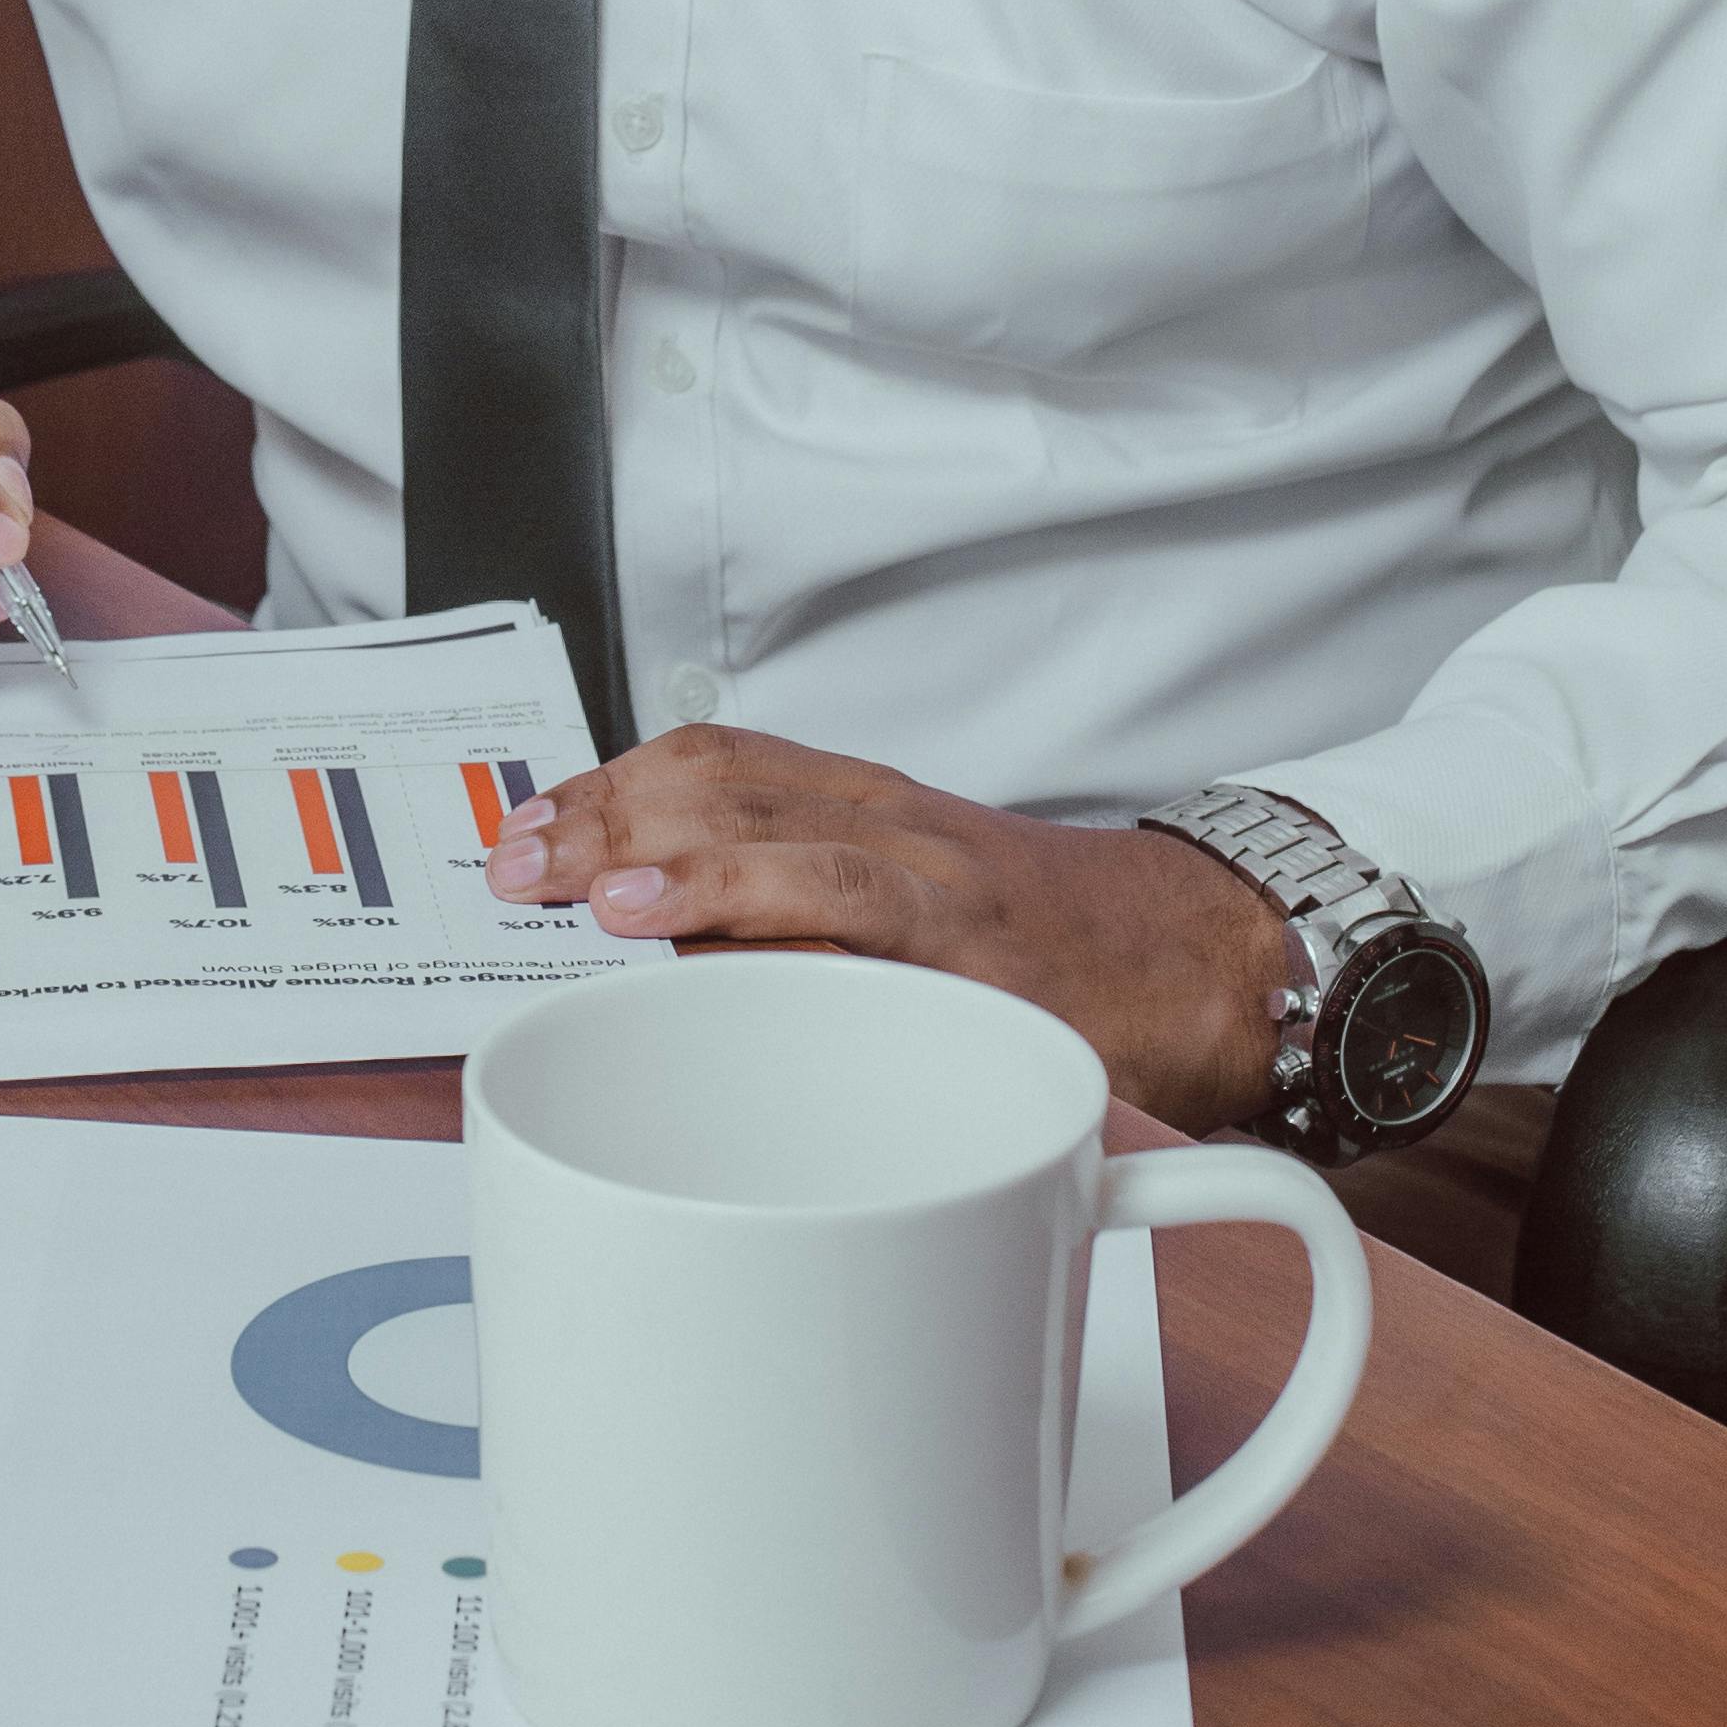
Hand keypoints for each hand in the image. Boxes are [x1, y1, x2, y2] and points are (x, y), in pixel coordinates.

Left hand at [486, 723, 1297, 1134]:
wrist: (1213, 957)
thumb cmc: (1063, 952)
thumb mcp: (925, 910)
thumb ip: (815, 924)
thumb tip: (673, 968)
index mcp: (869, 808)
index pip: (712, 759)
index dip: (607, 784)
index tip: (528, 827)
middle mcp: (890, 822)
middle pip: (715, 780)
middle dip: (598, 816)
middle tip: (512, 865)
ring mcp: (928, 879)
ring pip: (767, 825)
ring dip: (649, 853)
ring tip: (567, 886)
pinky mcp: (967, 950)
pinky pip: (845, 910)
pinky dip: (744, 909)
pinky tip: (670, 930)